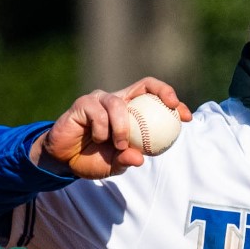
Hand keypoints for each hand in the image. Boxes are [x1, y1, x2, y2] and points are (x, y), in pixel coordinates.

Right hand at [30, 78, 191, 179]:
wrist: (63, 160)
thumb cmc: (92, 159)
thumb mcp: (114, 164)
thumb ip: (127, 159)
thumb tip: (141, 157)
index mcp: (130, 111)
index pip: (154, 97)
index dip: (172, 102)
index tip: (187, 117)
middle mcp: (117, 100)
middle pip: (145, 84)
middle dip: (163, 91)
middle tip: (172, 106)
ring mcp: (99, 100)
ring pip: (119, 104)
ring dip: (122, 128)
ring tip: (118, 145)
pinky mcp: (82, 104)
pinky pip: (98, 113)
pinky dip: (101, 130)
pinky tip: (96, 139)